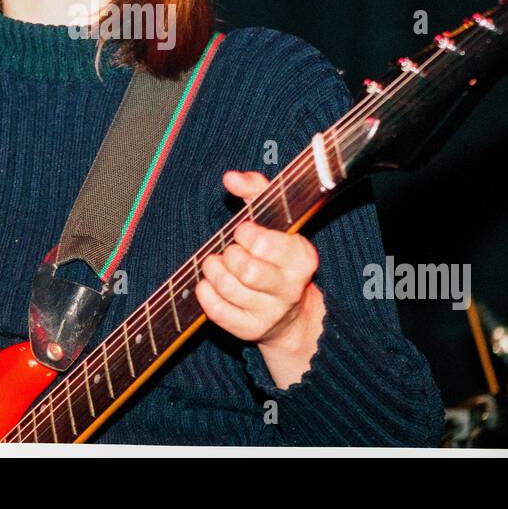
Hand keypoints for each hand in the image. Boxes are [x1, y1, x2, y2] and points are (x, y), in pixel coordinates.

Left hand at [196, 170, 326, 388]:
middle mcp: (290, 288)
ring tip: (216, 264)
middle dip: (229, 254)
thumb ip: (256, 190)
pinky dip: (205, 294)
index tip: (243, 232)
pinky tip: (207, 284)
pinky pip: (218, 312)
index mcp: (302, 257)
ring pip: (229, 289)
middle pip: (246, 269)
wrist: (288, 312)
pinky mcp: (250, 330)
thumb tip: (230, 177)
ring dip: (213, 271)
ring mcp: (270, 312)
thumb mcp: (274, 219)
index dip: (245, 233)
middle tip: (230, 251)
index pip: (264, 243)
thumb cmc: (275, 254)